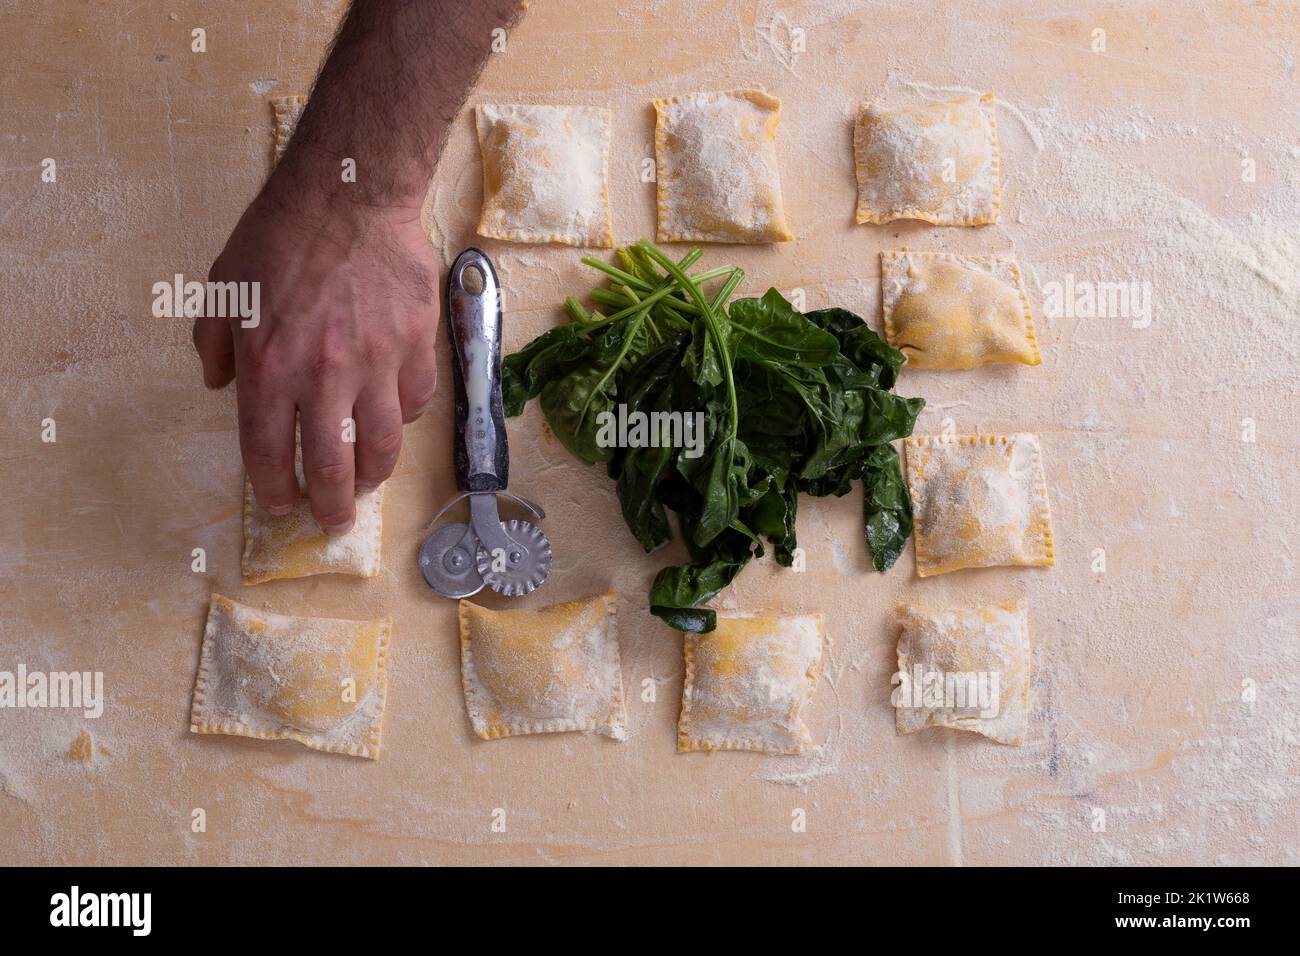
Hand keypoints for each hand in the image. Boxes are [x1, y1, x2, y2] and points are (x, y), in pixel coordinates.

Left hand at [194, 182, 438, 536]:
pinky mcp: (415, 346)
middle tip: (333, 522)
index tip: (281, 505)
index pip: (271, 454)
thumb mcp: (222, 287)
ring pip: (384, 444)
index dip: (275, 491)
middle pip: (333, 467)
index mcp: (269, 368)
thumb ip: (214, 343)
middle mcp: (324, 377)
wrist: (349, 196)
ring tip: (367, 483)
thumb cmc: (280, 237)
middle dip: (331, 506)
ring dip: (373, 474)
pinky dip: (405, 418)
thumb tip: (219, 385)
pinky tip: (396, 418)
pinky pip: (416, 401)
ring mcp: (376, 364)